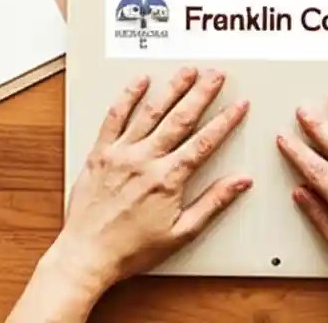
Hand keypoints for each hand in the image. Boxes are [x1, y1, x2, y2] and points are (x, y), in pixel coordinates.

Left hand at [9, 68, 250, 322]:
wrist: (88, 255)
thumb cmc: (132, 249)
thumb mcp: (181, 232)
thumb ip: (213, 202)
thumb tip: (240, 182)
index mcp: (167, 179)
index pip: (205, 141)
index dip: (225, 120)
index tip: (239, 105)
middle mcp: (145, 160)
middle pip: (181, 118)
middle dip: (203, 93)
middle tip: (217, 75)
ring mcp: (121, 153)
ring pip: (151, 111)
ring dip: (172, 88)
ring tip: (187, 71)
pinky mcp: (100, 153)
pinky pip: (115, 117)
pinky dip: (127, 97)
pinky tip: (139, 81)